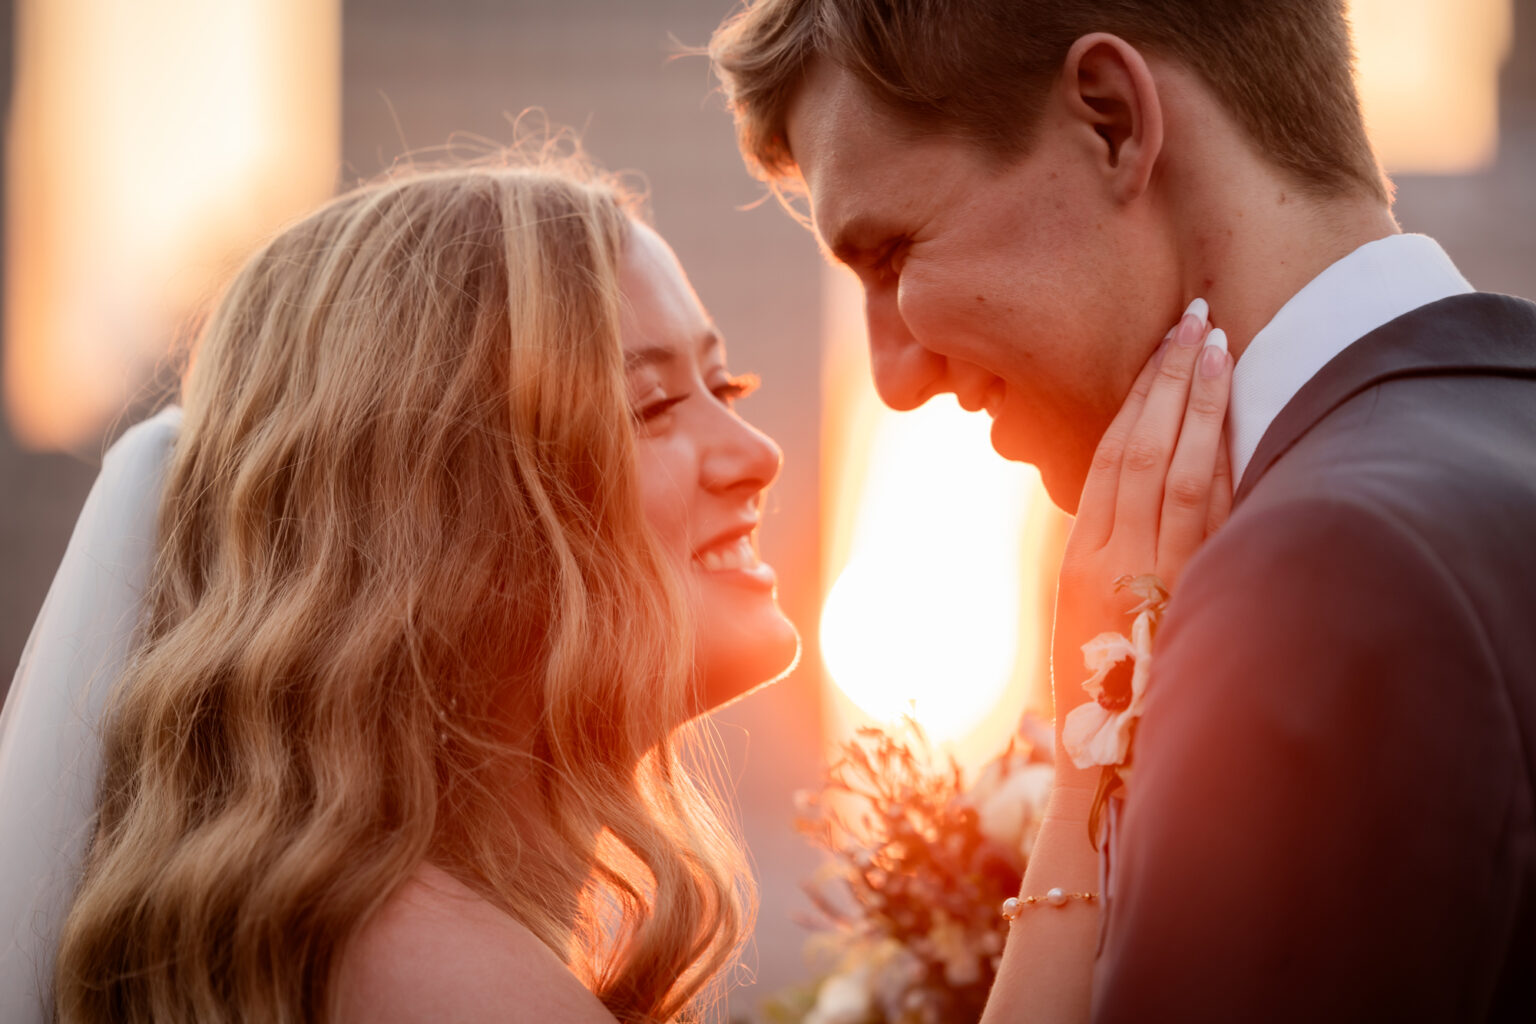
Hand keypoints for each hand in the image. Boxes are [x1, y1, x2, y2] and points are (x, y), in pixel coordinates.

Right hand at [1051, 300, 1232, 784]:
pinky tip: (1237, 420)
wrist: (1115, 760)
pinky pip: (1215, 516)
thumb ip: (1103, 546)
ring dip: (1202, 405)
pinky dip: (1225, 461)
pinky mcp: (1200, 596)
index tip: (1161, 346)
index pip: (1111, 455)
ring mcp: (1161, 577)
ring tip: (1218, 348)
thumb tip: (1126, 486)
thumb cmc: (1098, 687)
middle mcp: (1116, 561)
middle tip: (1194, 320)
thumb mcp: (1081, 611)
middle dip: (1172, 380)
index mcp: (1081, 561)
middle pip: (1146, 448)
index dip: (1138, 395)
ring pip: (1182, 471)